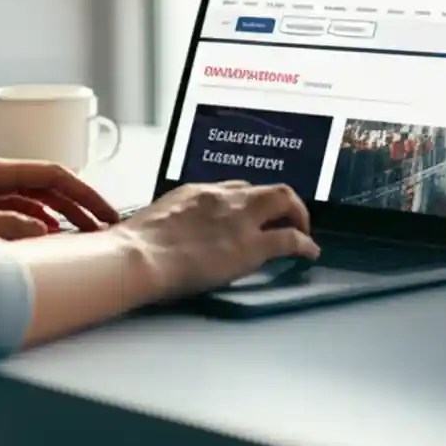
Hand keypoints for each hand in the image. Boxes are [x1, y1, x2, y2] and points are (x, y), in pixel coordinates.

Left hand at [0, 157, 118, 239]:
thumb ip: (3, 228)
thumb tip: (41, 228)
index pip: (53, 176)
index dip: (86, 194)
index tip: (109, 215)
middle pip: (47, 189)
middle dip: (79, 208)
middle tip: (106, 232)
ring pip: (31, 204)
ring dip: (58, 220)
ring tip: (81, 241)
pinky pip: (10, 218)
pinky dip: (32, 228)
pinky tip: (41, 243)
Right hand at [118, 181, 319, 299]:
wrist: (139, 256)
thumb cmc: (135, 246)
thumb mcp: (155, 220)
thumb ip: (175, 221)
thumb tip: (174, 235)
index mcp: (198, 192)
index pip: (235, 189)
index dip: (249, 201)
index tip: (253, 213)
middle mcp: (223, 198)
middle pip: (265, 188)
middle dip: (283, 203)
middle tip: (288, 218)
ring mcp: (239, 219)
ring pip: (284, 200)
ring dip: (299, 215)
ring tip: (304, 231)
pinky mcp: (250, 246)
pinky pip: (290, 239)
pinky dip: (305, 244)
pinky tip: (310, 252)